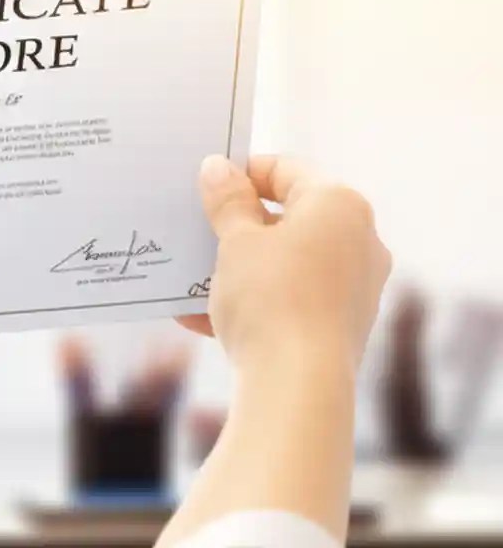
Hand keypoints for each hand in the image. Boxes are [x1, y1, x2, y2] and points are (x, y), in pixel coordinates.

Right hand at [177, 155, 390, 374]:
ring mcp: (355, 287)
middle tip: (197, 229)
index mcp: (339, 205)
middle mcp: (359, 241)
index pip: (285, 170)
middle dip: (238, 226)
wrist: (296, 386)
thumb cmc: (270, 298)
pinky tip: (202, 317)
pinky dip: (252, 301)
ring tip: (194, 276)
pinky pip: (290, 300)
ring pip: (287, 262)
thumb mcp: (236, 241)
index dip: (240, 173)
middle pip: (288, 218)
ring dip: (240, 266)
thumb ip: (227, 201)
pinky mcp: (341, 326)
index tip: (204, 186)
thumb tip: (218, 168)